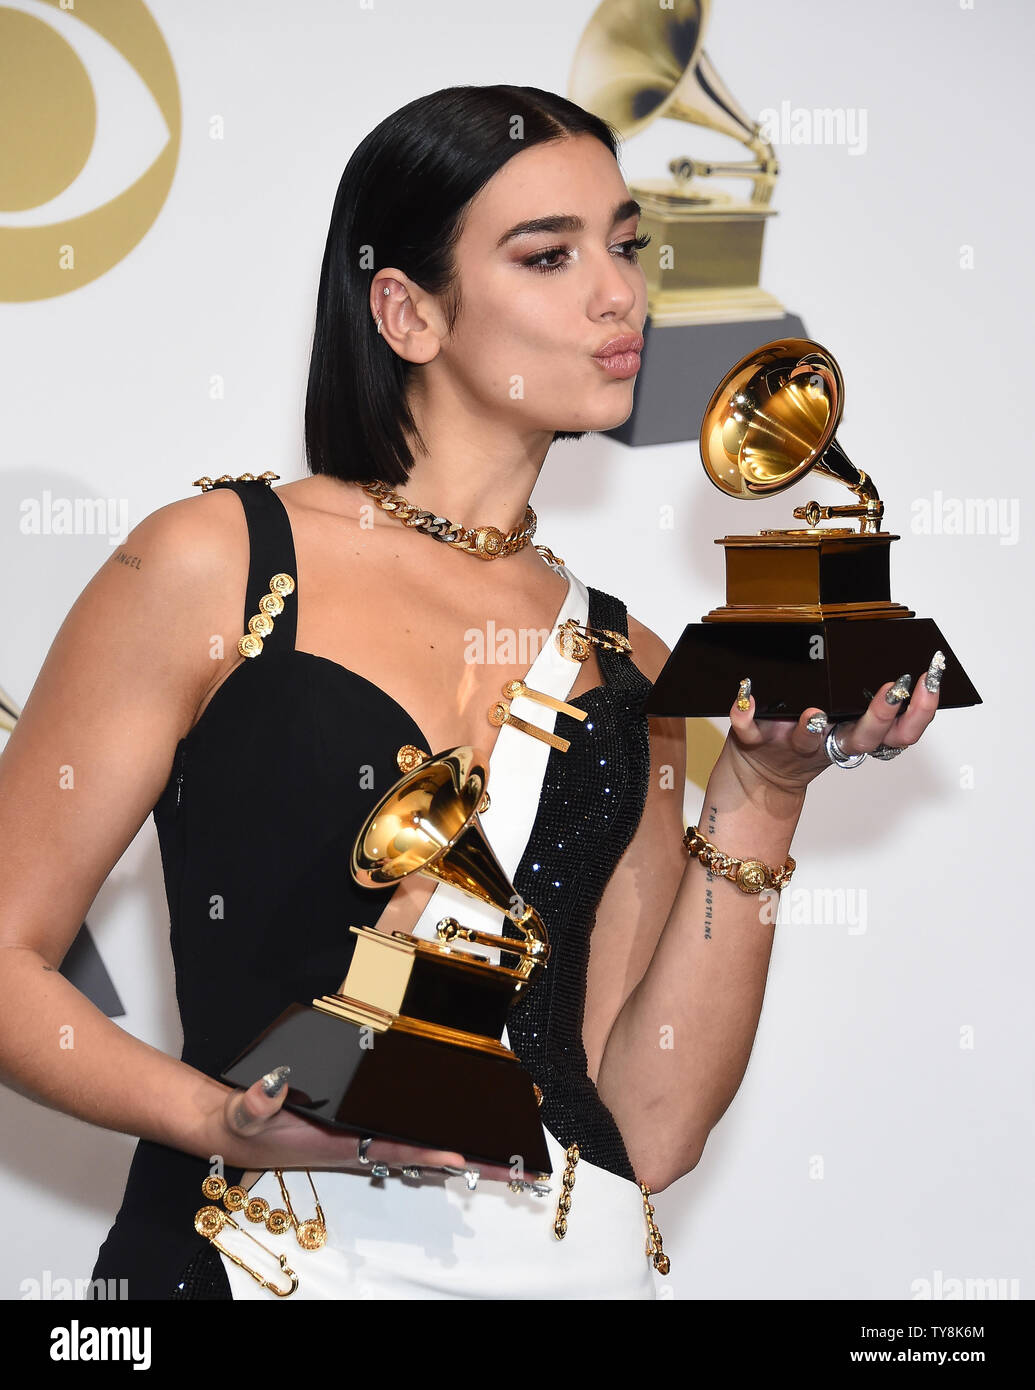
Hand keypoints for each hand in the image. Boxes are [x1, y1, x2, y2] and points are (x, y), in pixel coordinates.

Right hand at [211, 1068, 517, 1184]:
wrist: (241, 1133)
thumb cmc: (249, 1125)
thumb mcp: (247, 1114)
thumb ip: (257, 1103)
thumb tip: (274, 1083)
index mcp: (342, 1144)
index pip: (392, 1147)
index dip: (426, 1153)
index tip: (461, 1157)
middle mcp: (363, 1145)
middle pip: (424, 1154)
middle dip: (468, 1163)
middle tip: (514, 1169)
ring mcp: (368, 1139)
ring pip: (424, 1148)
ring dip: (464, 1153)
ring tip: (508, 1158)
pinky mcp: (366, 1130)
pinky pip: (411, 1136)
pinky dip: (440, 1138)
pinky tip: (466, 1138)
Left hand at [724, 654, 944, 794]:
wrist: (760, 772)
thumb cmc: (802, 734)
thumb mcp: (839, 716)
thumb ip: (856, 691)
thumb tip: (880, 643)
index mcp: (854, 733)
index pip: (900, 732)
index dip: (920, 712)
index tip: (929, 680)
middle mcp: (829, 742)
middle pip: (864, 739)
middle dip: (881, 715)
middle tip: (893, 690)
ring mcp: (792, 743)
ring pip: (808, 741)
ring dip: (812, 728)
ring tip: (816, 712)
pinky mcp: (756, 741)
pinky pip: (750, 730)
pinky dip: (746, 715)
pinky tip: (747, 695)